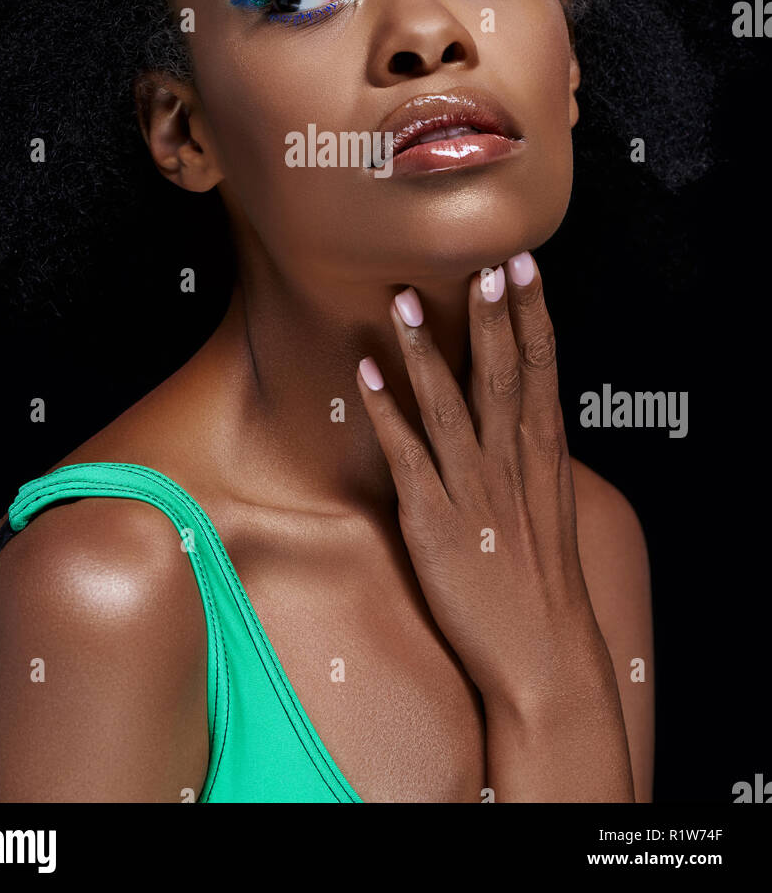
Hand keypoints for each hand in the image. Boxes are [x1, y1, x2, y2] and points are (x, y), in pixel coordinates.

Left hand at [356, 251, 614, 719]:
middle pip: (503, 372)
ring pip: (450, 404)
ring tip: (403, 299)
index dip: (531, 311)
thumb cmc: (543, 580)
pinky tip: (367, 373)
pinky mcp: (435, 522)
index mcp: (544, 454)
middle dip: (491, 313)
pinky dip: (387, 411)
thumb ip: (530, 451)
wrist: (544, 656)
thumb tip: (518, 410)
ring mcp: (473, 490)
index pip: (543, 366)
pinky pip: (407, 454)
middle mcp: (512, 463)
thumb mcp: (549, 503)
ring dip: (426, 349)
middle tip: (483, 258)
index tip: (523, 263)